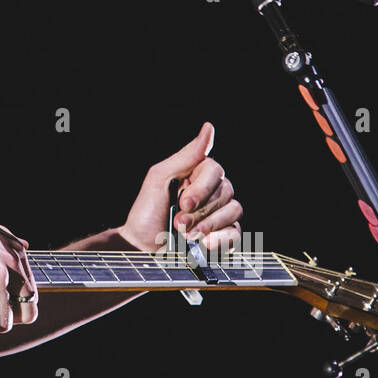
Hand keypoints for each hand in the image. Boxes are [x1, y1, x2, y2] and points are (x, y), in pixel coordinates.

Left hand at [119, 122, 241, 253]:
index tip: (183, 203)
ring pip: (234, 211)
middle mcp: (211, 193)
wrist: (142, 249)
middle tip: (178, 222)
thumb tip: (209, 128)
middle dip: (200, 211)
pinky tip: (203, 244)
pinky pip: (236, 233)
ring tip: (186, 234)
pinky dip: (220, 240)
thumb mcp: (160, 178)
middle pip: (226, 191)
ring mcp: (219, 215)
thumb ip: (187, 155)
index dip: (202, 188)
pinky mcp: (223, 237)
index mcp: (196, 175)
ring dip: (208, 225)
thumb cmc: (146, 213)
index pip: (215, 170)